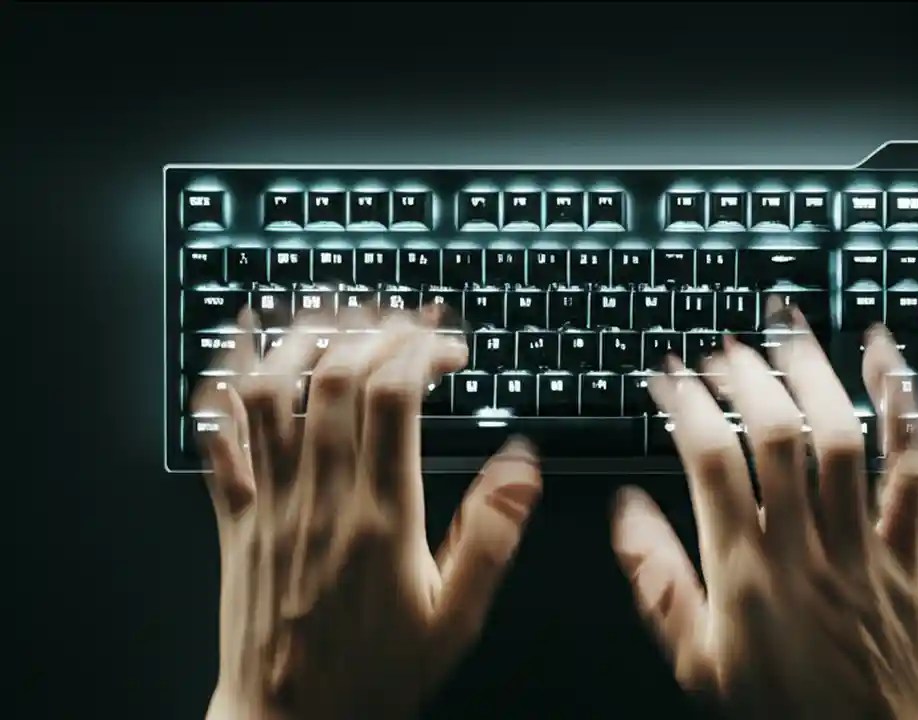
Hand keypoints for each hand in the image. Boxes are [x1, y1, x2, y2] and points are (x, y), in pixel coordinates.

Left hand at [192, 307, 542, 719]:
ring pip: (272, 393)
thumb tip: (521, 466)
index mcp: (381, 518)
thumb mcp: (456, 618)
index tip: (446, 344)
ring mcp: (270, 505)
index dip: (422, 351)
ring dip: (300, 341)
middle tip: (404, 322)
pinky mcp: (234, 521)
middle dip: (374, 330)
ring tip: (331, 317)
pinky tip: (234, 354)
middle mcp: (321, 498)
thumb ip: (491, 538)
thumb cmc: (373, 678)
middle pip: (338, 378)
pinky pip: (216, 440)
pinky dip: (222, 388)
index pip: (396, 399)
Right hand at [611, 314, 917, 719]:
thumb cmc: (785, 713)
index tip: (670, 375)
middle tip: (724, 348)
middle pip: (777, 436)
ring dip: (813, 374)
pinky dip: (902, 410)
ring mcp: (861, 546)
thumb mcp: (699, 663)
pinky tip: (886, 360)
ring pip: (841, 440)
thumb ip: (661, 585)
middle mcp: (803, 548)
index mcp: (745, 573)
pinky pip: (911, 472)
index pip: (710, 463)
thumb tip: (625, 515)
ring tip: (787, 330)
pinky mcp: (908, 551)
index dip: (687, 406)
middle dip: (746, 378)